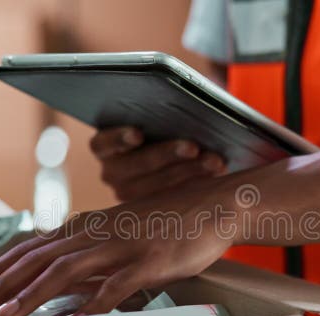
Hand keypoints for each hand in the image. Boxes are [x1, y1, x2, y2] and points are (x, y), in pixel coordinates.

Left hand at [0, 182, 235, 315]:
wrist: (212, 204)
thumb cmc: (166, 220)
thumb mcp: (119, 230)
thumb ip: (89, 250)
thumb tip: (59, 276)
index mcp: (88, 226)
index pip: (32, 247)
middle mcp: (98, 232)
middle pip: (39, 259)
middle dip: (1, 282)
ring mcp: (123, 245)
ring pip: (68, 271)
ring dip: (33, 293)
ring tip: (7, 314)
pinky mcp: (149, 260)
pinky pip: (117, 285)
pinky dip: (94, 303)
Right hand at [91, 126, 225, 200]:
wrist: (164, 150)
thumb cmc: (157, 124)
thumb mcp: (152, 117)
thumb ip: (157, 113)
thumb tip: (182, 104)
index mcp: (103, 146)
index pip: (104, 143)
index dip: (119, 138)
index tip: (138, 134)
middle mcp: (111, 173)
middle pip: (138, 165)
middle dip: (168, 155)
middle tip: (193, 147)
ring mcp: (130, 194)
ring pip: (159, 186)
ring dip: (190, 172)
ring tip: (214, 161)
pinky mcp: (153, 207)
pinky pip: (175, 199)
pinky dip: (197, 184)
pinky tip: (216, 173)